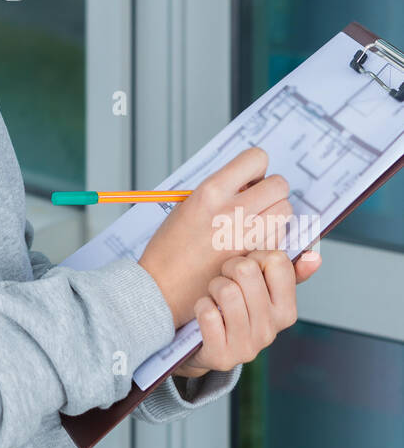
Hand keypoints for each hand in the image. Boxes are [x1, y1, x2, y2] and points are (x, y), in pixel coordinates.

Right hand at [139, 146, 292, 328]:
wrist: (162, 287)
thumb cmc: (170, 247)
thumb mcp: (187, 205)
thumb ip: (220, 190)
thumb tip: (250, 182)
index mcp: (211, 192)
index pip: (256, 159)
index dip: (256, 167)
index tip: (250, 178)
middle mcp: (231, 212)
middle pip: (279, 185)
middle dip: (270, 190)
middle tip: (257, 200)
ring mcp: (246, 237)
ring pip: (285, 211)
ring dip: (275, 214)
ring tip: (254, 223)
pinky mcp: (254, 260)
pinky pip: (280, 239)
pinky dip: (272, 238)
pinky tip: (252, 243)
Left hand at [172, 245, 321, 377]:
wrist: (204, 347)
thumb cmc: (235, 309)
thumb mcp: (262, 291)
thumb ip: (288, 272)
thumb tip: (314, 257)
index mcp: (286, 311)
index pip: (277, 260)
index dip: (256, 256)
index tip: (249, 268)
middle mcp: (270, 331)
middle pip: (246, 270)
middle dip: (229, 268)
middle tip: (227, 280)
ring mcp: (247, 346)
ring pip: (226, 290)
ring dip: (214, 287)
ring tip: (216, 297)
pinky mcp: (222, 356)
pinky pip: (208, 312)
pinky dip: (201, 306)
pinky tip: (206, 315)